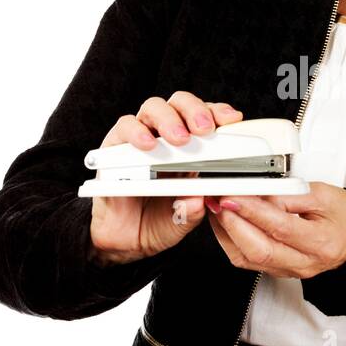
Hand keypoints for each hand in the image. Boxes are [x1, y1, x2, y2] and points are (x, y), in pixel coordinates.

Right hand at [89, 92, 243, 263]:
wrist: (124, 241)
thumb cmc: (158, 223)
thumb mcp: (182, 221)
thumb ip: (191, 211)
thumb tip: (199, 198)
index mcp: (191, 150)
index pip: (206, 118)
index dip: (218, 114)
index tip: (231, 120)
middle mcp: (165, 138)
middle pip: (181, 104)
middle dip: (196, 110)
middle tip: (204, 129)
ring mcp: (139, 139)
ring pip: (154, 108)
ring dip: (169, 119)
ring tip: (179, 139)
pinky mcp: (114, 147)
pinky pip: (124, 128)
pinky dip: (136, 132)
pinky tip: (148, 146)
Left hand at [205, 182, 345, 279]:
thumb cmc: (340, 216)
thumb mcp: (324, 194)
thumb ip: (291, 193)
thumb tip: (258, 191)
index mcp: (321, 242)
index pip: (281, 228)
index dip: (253, 211)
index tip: (234, 196)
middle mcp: (304, 262)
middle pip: (260, 249)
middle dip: (233, 223)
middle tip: (219, 200)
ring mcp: (287, 270)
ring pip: (247, 258)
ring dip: (226, 231)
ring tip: (217, 207)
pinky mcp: (275, 270)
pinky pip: (245, 260)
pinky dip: (229, 240)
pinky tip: (225, 222)